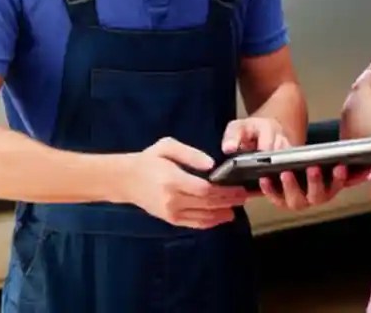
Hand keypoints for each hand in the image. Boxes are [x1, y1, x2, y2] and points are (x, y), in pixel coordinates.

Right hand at [121, 137, 249, 229]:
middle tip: (244, 197)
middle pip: (208, 204)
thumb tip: (212, 165)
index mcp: (172, 180)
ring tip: (237, 207)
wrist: (126, 180)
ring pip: (204, 217)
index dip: (225, 191)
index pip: (205, 190)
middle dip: (229, 201)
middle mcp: (173, 200)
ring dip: (223, 213)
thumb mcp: (166, 146)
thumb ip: (190, 154)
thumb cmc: (148, 160)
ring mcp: (172, 213)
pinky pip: (195, 224)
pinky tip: (222, 216)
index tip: (239, 187)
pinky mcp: (171, 220)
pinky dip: (211, 222)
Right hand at [222, 117, 356, 210]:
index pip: (271, 196)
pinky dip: (339, 179)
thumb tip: (228, 148)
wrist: (277, 126)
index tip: (266, 179)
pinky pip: (335, 186)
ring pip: (315, 197)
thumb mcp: (241, 129)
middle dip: (292, 188)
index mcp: (269, 187)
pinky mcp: (326, 183)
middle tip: (287, 173)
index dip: (271, 191)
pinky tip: (339, 166)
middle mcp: (289, 194)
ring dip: (316, 184)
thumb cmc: (257, 132)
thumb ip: (233, 137)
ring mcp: (309, 191)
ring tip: (313, 167)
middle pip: (293, 201)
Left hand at [259, 164, 370, 211]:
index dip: (338, 178)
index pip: (337, 185)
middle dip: (315, 182)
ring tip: (286, 172)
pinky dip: (268, 189)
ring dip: (291, 186)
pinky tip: (264, 177)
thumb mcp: (333, 167)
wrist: (294, 170)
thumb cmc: (317, 168)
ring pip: (294, 199)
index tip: (339, 167)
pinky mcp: (279, 199)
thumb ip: (354, 170)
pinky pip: (273, 197)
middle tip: (313, 168)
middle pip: (316, 195)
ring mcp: (296, 201)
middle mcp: (314, 200)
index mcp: (330, 191)